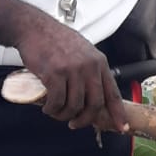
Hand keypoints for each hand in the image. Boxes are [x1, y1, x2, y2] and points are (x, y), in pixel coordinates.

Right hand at [14, 13, 127, 132]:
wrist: (34, 28)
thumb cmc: (56, 40)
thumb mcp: (83, 51)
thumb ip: (91, 71)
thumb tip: (94, 96)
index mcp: (99, 62)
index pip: (113, 93)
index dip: (118, 113)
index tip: (122, 127)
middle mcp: (89, 67)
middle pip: (94, 104)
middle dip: (85, 120)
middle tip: (75, 123)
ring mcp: (72, 70)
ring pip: (74, 106)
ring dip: (64, 115)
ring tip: (57, 112)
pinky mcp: (54, 74)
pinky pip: (57, 102)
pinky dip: (52, 110)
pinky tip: (48, 108)